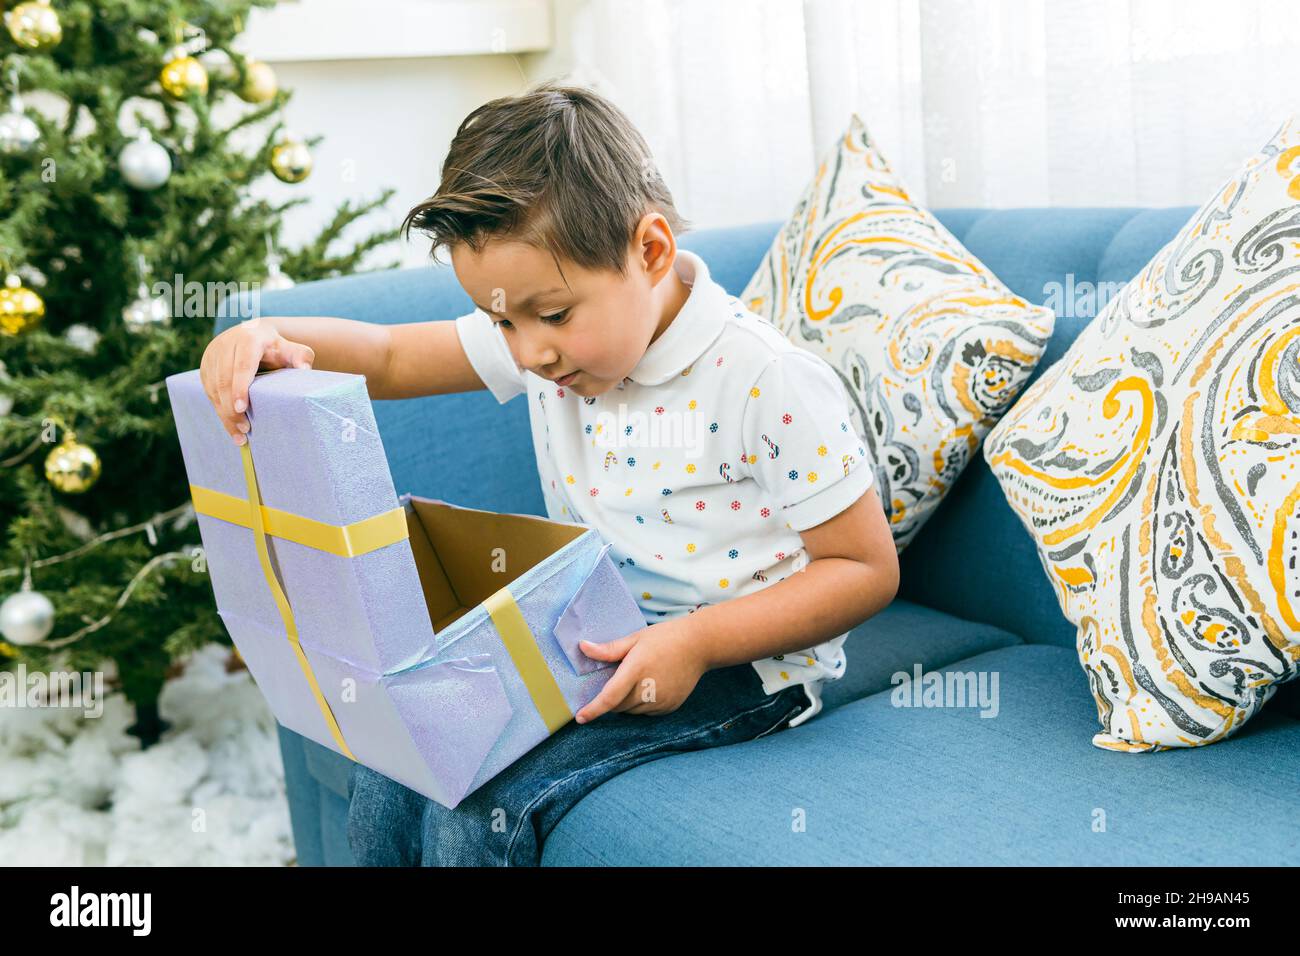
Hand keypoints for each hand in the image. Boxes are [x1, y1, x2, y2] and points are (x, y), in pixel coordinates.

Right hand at [199, 317, 314, 444]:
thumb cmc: (275, 347)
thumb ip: (300, 356)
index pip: (242, 365)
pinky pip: (210, 392)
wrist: (251, 334)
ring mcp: (212, 357)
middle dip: (231, 408)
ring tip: (238, 436)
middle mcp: (225, 346)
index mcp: (248, 339)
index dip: (240, 387)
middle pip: (224, 380)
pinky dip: (219, 411)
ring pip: (214, 389)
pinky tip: (230, 426)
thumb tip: (304, 370)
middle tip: (244, 430)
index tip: (242, 409)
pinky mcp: (205, 368)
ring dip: (224, 414)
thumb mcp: (290, 348)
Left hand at [573, 616, 709, 721]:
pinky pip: (647, 712)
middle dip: (611, 697)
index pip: (610, 697)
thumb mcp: (635, 638)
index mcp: (637, 670)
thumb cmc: (665, 637)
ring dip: (627, 701)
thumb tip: (583, 647)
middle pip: (619, 706)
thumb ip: (609, 649)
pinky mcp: (670, 707)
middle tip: (619, 677)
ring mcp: (661, 701)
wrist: (699, 645)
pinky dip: (642, 703)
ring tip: (638, 678)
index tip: (580, 717)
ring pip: (632, 710)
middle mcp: (649, 689)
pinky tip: (651, 684)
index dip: (594, 710)